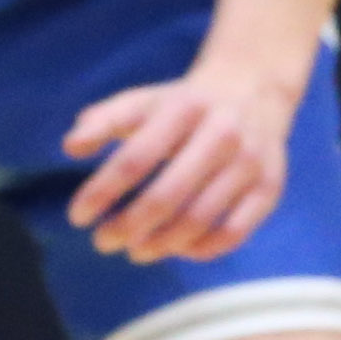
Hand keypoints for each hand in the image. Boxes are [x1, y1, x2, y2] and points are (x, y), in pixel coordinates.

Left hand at [60, 57, 300, 263]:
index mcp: (184, 109)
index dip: (101, 193)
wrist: (253, 89)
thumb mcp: (141, 102)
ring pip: (200, 219)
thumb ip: (102, 121)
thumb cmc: (181, 105)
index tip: (78, 217)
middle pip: (167, 196)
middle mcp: (222, 134)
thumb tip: (70, 146)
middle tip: (103, 242)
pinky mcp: (270, 186)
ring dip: (160, 244)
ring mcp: (250, 162)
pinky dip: (201, 249)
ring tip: (134, 251)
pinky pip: (235, 232)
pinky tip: (177, 250)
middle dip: (127, 227)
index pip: (134, 160)